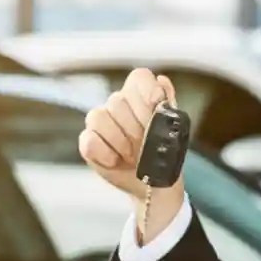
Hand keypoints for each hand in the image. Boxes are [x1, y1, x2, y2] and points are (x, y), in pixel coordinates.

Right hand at [79, 69, 186, 234]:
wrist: (154, 182)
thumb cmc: (162, 153)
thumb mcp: (172, 130)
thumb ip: (168, 104)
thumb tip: (161, 82)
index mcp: (141, 96)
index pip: (139, 77)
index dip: (147, 89)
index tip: (157, 104)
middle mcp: (118, 104)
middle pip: (118, 100)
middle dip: (136, 126)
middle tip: (146, 143)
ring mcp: (101, 122)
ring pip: (99, 117)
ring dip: (120, 140)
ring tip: (132, 155)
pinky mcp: (89, 142)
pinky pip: (89, 140)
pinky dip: (105, 153)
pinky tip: (116, 161)